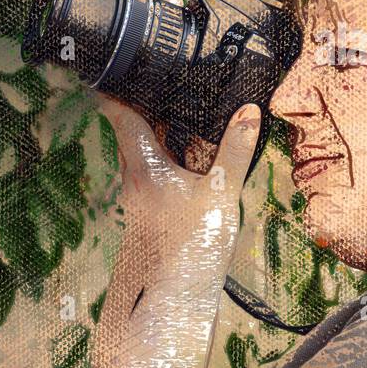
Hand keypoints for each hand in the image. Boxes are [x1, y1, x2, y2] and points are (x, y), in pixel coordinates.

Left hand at [97, 96, 261, 323]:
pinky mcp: (147, 214)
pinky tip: (191, 162)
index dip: (118, 89)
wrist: (170, 298)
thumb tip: (249, 112)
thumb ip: (235, 151)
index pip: (121, 116)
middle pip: (131, 132)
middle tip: (167, 85)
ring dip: (158, 136)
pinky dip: (167, 160)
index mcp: (145, 165)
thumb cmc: (190, 245)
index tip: (120, 69)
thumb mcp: (221, 192)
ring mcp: (138, 197)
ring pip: (141, 155)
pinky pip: (152, 175)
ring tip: (185, 117)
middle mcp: (134, 177)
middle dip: (146, 109)